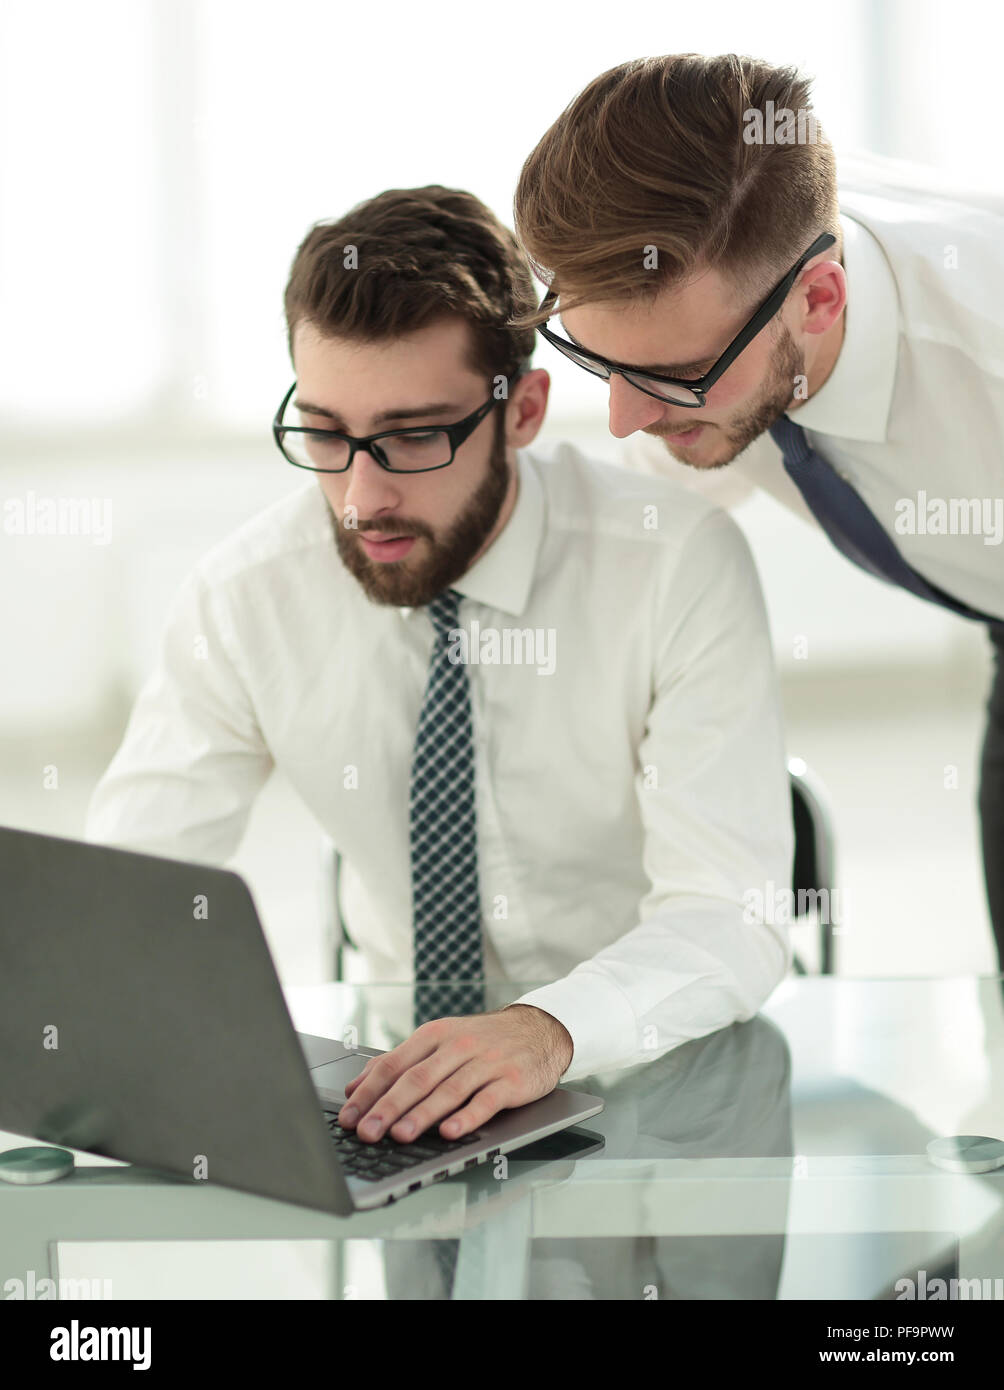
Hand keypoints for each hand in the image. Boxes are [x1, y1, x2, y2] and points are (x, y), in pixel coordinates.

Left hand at [335, 1004, 573, 1144]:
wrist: (539, 1029)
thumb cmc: (482, 1041)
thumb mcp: (440, 1040)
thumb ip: (399, 1062)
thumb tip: (355, 1087)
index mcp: (434, 1035)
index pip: (393, 1064)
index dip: (368, 1092)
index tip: (349, 1117)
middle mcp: (458, 1046)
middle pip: (417, 1079)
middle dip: (388, 1107)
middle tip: (367, 1132)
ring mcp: (486, 1062)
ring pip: (448, 1090)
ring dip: (422, 1115)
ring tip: (400, 1135)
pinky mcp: (511, 1080)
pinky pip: (486, 1100)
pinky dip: (467, 1117)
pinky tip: (451, 1132)